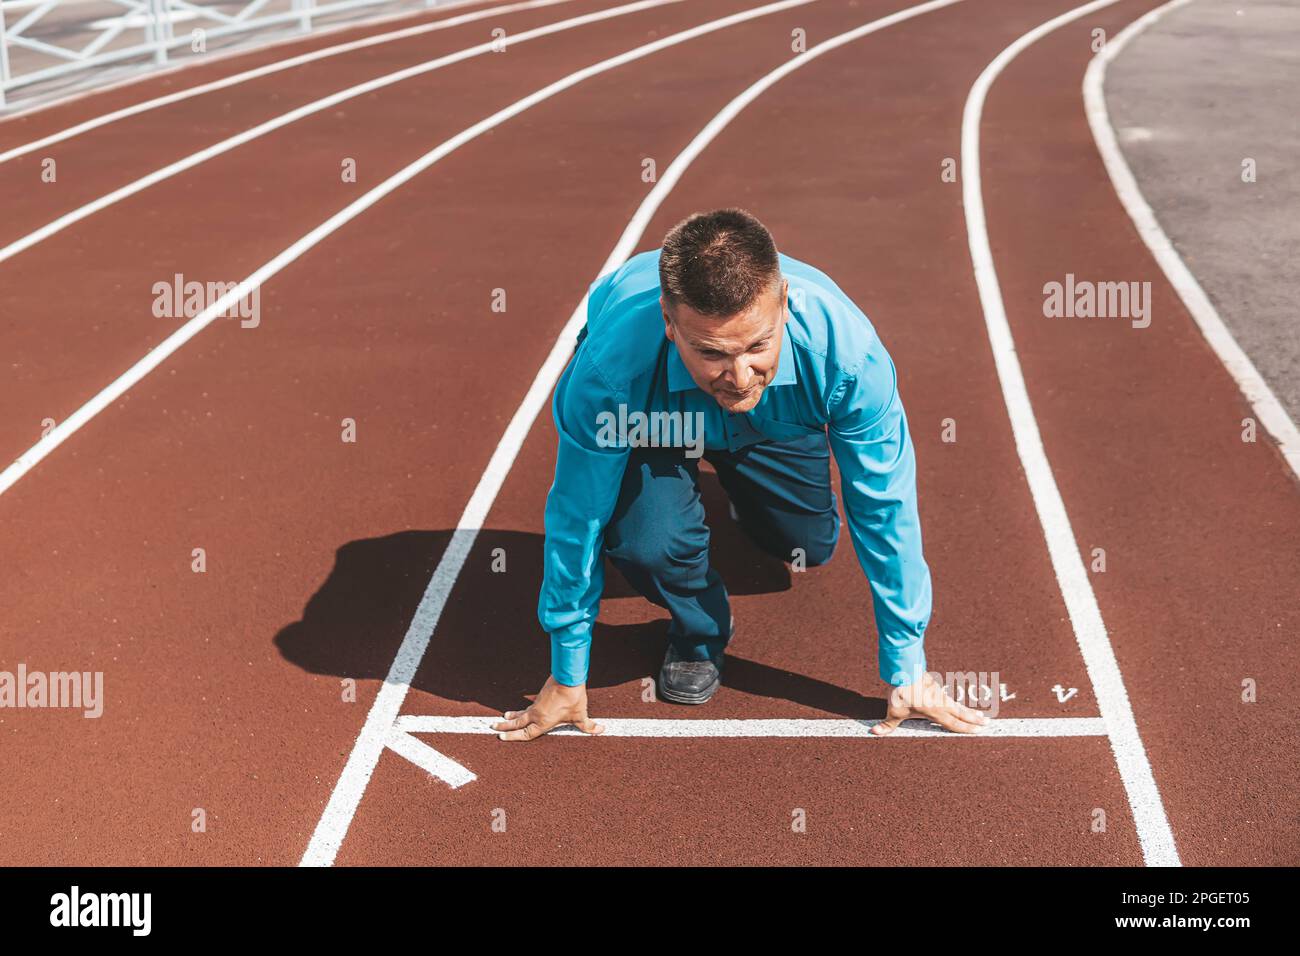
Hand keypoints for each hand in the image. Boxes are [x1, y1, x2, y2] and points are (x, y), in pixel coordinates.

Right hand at [492, 676, 604, 740]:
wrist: (568, 677)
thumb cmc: (573, 698)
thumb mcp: (581, 715)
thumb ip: (589, 726)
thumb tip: (600, 730)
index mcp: (543, 722)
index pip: (525, 734)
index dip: (513, 737)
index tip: (501, 737)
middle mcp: (536, 714)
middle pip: (517, 723)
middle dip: (505, 726)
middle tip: (493, 727)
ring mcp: (537, 704)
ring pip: (521, 713)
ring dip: (511, 717)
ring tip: (502, 718)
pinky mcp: (540, 696)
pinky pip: (528, 706)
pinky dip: (522, 710)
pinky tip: (521, 711)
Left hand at [871, 671, 989, 734]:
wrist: (904, 669)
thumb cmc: (901, 692)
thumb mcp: (893, 711)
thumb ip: (887, 724)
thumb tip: (874, 733)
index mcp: (935, 712)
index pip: (954, 723)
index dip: (966, 729)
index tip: (979, 731)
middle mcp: (941, 703)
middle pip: (962, 713)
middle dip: (974, 720)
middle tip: (987, 723)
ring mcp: (939, 693)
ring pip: (957, 704)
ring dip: (969, 710)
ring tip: (981, 715)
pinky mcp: (935, 685)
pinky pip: (949, 697)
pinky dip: (957, 703)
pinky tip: (957, 704)